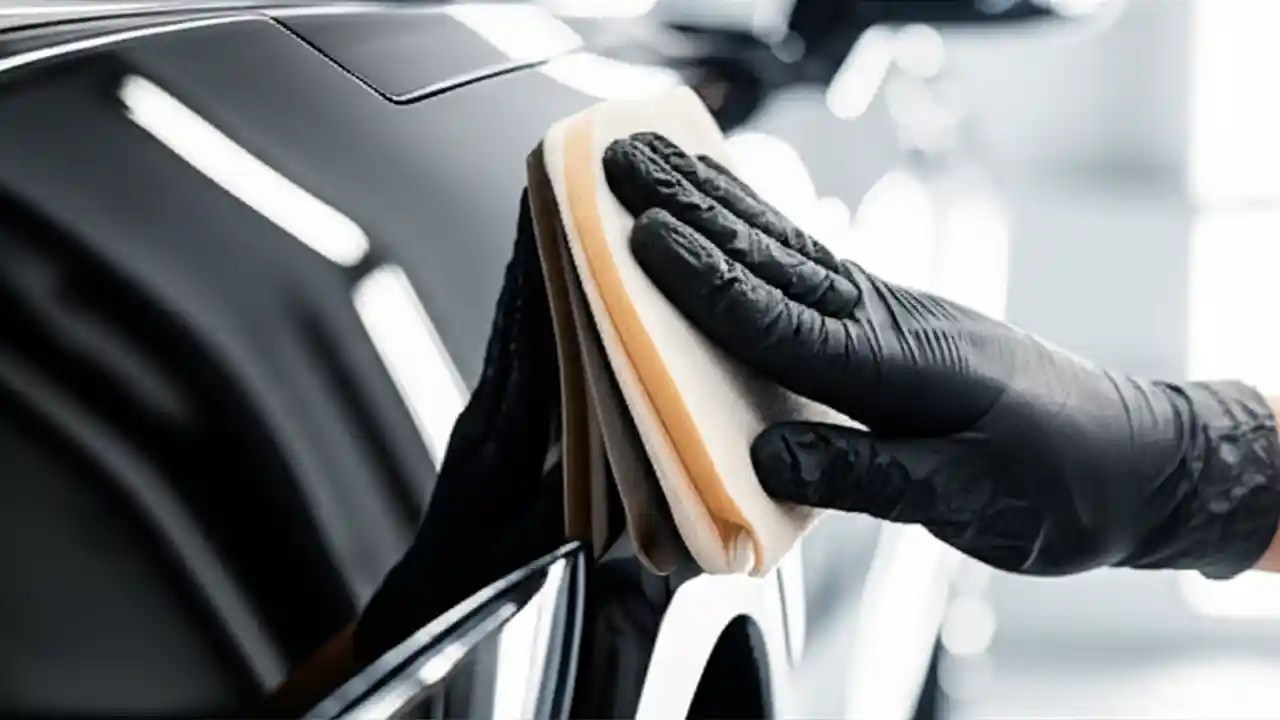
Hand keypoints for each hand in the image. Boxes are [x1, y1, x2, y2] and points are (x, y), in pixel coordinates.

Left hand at [355, 194, 563, 661]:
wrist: (421, 609)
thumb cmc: (478, 591)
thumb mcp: (537, 557)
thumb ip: (579, 503)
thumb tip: (627, 449)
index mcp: (502, 445)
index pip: (531, 347)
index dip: (546, 284)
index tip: (560, 221)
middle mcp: (490, 420)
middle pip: (516, 322)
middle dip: (536, 253)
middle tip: (555, 184)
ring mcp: (485, 419)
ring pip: (510, 332)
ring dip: (528, 271)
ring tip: (548, 210)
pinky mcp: (487, 426)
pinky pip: (510, 355)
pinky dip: (524, 308)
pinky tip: (541, 280)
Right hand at [604, 132, 1279, 577]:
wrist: (1139, 463)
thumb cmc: (1065, 485)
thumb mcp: (975, 501)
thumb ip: (872, 479)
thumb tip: (770, 460)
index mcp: (908, 369)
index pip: (789, 322)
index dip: (712, 285)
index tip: (645, 239)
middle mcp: (893, 326)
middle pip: (777, 263)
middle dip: (696, 211)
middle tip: (626, 163)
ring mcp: (894, 318)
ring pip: (790, 252)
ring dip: (720, 206)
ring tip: (661, 164)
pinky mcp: (894, 327)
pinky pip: (813, 270)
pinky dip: (765, 233)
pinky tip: (733, 211)